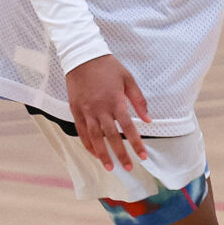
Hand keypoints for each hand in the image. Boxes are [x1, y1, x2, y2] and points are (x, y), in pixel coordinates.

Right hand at [64, 55, 150, 170]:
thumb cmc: (108, 67)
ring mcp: (86, 111)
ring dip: (102, 154)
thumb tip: (148, 120)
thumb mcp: (128, 79)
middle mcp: (100, 109)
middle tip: (128, 168)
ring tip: (109, 167)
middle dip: (120, 154)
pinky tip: (94, 153)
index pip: (128, 127)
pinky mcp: (75, 110)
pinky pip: (81, 131)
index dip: (136, 143)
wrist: (82, 56)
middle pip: (111, 137)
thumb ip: (139, 101)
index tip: (142, 156)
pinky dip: (87, 144)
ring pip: (94, 138)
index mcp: (115, 101)